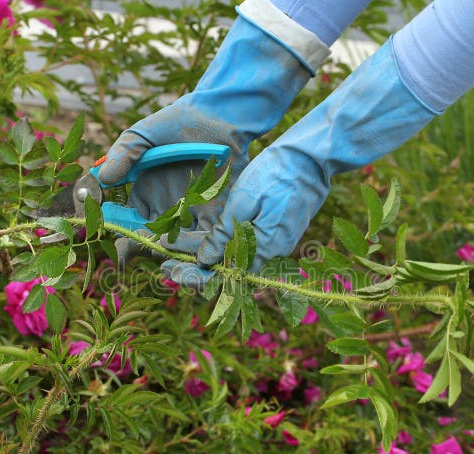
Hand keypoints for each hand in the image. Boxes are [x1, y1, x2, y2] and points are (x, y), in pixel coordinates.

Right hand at [94, 3, 328, 262]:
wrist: (221, 115)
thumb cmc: (178, 123)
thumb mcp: (143, 136)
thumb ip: (122, 156)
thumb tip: (100, 179)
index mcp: (144, 199)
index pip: (125, 227)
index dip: (115, 238)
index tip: (112, 245)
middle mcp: (167, 214)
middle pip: (152, 246)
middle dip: (146, 256)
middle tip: (141, 258)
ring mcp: (193, 218)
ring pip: (181, 250)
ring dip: (176, 264)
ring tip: (171, 272)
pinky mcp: (221, 217)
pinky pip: (211, 242)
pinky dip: (205, 254)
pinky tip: (200, 263)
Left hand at [161, 39, 438, 288]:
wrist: (310, 159)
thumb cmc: (276, 175)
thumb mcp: (243, 202)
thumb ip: (225, 235)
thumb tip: (205, 261)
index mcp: (263, 249)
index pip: (225, 275)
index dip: (195, 275)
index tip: (168, 270)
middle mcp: (270, 253)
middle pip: (227, 271)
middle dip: (194, 269)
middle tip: (163, 266)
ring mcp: (274, 244)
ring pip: (233, 258)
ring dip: (204, 258)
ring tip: (172, 253)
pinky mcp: (274, 232)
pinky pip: (243, 247)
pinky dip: (220, 246)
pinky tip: (198, 241)